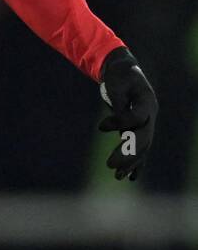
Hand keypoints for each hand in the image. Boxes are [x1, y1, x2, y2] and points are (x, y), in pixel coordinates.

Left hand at [98, 47, 156, 180]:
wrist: (124, 71)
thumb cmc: (119, 75)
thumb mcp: (117, 84)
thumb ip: (119, 104)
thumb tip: (116, 124)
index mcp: (147, 101)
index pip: (138, 118)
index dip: (120, 123)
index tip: (100, 126)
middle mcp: (150, 115)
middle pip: (143, 138)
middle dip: (128, 153)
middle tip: (110, 165)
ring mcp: (146, 124)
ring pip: (142, 147)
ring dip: (131, 163)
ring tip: (117, 177)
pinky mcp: (138, 129)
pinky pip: (139, 148)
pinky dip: (135, 163)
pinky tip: (130, 177)